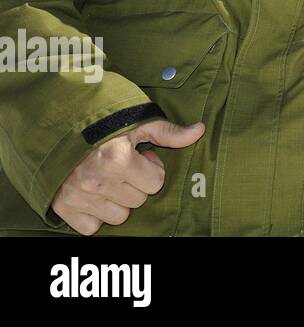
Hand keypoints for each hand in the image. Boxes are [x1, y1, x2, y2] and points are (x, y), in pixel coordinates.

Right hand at [52, 118, 204, 234]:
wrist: (57, 130)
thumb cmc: (101, 125)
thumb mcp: (137, 122)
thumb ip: (168, 131)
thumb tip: (199, 130)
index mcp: (118, 158)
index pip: (156, 182)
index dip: (150, 169)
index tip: (138, 158)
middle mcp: (98, 180)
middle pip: (138, 201)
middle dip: (135, 185)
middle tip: (121, 169)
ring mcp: (79, 196)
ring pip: (119, 217)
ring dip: (117, 201)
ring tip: (108, 181)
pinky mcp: (63, 208)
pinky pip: (92, 228)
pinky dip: (95, 216)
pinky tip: (94, 196)